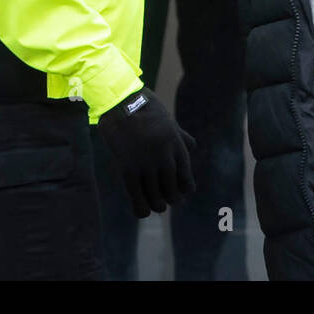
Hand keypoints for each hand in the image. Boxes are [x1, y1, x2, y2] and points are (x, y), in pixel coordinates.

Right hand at [97, 87, 196, 217]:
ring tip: (158, 206)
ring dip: (158, 204)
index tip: (184, 193)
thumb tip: (194, 147)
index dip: (186, 188)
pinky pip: (136, 194)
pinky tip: (142, 211)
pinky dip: (141, 206)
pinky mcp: (128, 167)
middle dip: (173, 198)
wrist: (119, 102)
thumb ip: (180, 136)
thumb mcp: (168, 120)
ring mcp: (146, 162)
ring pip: (155, 194)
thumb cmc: (144, 108)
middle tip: (171, 202)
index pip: (185, 175)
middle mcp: (164, 155)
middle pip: (172, 188)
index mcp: (175, 143)